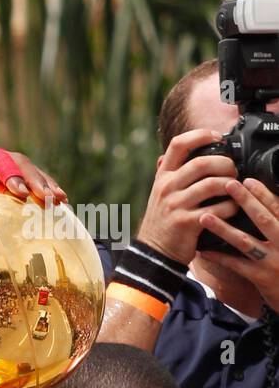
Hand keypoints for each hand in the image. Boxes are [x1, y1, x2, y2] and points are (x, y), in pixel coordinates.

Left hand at [0, 142, 62, 225]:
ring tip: (61, 201)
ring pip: (23, 171)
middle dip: (36, 179)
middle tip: (53, 198)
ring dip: (43, 184)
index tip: (21, 192)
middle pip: (16, 162)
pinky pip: (18, 185)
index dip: (10, 173)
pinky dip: (35, 195)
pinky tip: (50, 212)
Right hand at [136, 129, 240, 263]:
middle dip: (225, 164)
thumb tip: (170, 152)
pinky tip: (231, 209)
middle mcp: (167, 188)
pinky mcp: (187, 222)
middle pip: (202, 163)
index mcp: (162, 177)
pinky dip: (231, 207)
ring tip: (234, 190)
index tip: (216, 138)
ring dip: (231, 185)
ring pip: (212, 184)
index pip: (178, 145)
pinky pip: (217, 208)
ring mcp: (175, 205)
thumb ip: (167, 174)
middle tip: (232, 172)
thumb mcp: (158, 193)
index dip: (200, 136)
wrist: (154, 252)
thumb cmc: (163, 221)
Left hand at [195, 177, 278, 310]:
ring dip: (223, 228)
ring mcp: (272, 260)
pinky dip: (219, 257)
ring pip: (245, 241)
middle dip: (245, 201)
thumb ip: (278, 223)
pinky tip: (203, 250)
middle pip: (263, 218)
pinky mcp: (261, 277)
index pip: (277, 208)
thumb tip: (264, 204)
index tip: (247, 180)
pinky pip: (236, 265)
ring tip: (205, 217)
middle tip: (227, 185)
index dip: (262, 194)